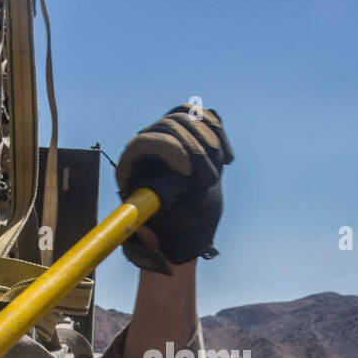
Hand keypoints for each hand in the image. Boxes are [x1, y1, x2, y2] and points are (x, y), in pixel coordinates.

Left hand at [115, 105, 233, 272]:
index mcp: (132, 166)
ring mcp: (169, 137)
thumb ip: (145, 239)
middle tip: (210, 180)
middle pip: (172, 123)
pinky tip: (225, 158)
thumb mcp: (153, 241)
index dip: (169, 148)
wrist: (183, 230)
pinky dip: (217, 131)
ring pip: (188, 116)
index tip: (189, 173)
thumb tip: (142, 231)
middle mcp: (148, 146)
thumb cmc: (163, 236)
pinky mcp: (189, 136)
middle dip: (196, 149)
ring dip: (210, 140)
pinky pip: (203, 118)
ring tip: (217, 170)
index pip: (146, 140)